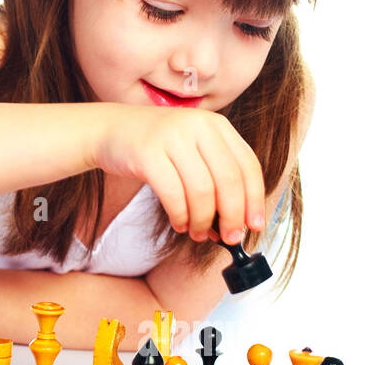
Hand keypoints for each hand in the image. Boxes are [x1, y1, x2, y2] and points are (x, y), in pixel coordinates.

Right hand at [94, 104, 266, 244]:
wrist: (110, 129)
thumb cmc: (157, 148)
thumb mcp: (193, 150)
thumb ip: (216, 178)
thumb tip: (236, 222)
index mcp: (216, 126)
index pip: (248, 165)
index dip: (255, 199)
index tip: (254, 226)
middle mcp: (198, 126)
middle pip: (229, 180)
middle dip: (232, 216)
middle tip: (229, 238)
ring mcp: (173, 136)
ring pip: (202, 190)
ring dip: (203, 221)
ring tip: (198, 233)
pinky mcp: (148, 153)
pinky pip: (173, 194)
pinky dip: (180, 216)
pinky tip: (179, 224)